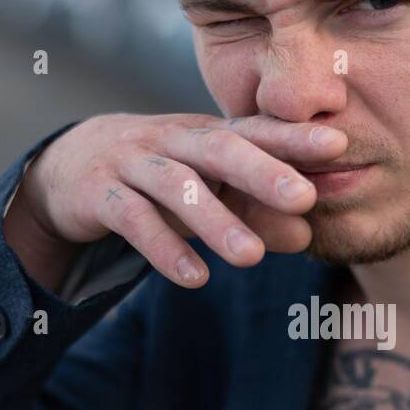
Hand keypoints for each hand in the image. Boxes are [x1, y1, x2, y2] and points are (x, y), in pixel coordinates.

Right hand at [16, 112, 347, 285]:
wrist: (70, 169)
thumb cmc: (160, 180)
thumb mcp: (208, 192)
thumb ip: (256, 212)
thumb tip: (306, 235)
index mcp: (207, 135)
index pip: (256, 132)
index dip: (295, 138)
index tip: (339, 147)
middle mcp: (172, 140)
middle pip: (220, 150)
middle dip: (264, 172)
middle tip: (305, 198)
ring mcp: (133, 163)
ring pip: (177, 186)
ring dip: (216, 222)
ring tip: (252, 259)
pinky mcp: (99, 194)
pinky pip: (133, 220)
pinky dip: (164, 249)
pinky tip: (194, 277)